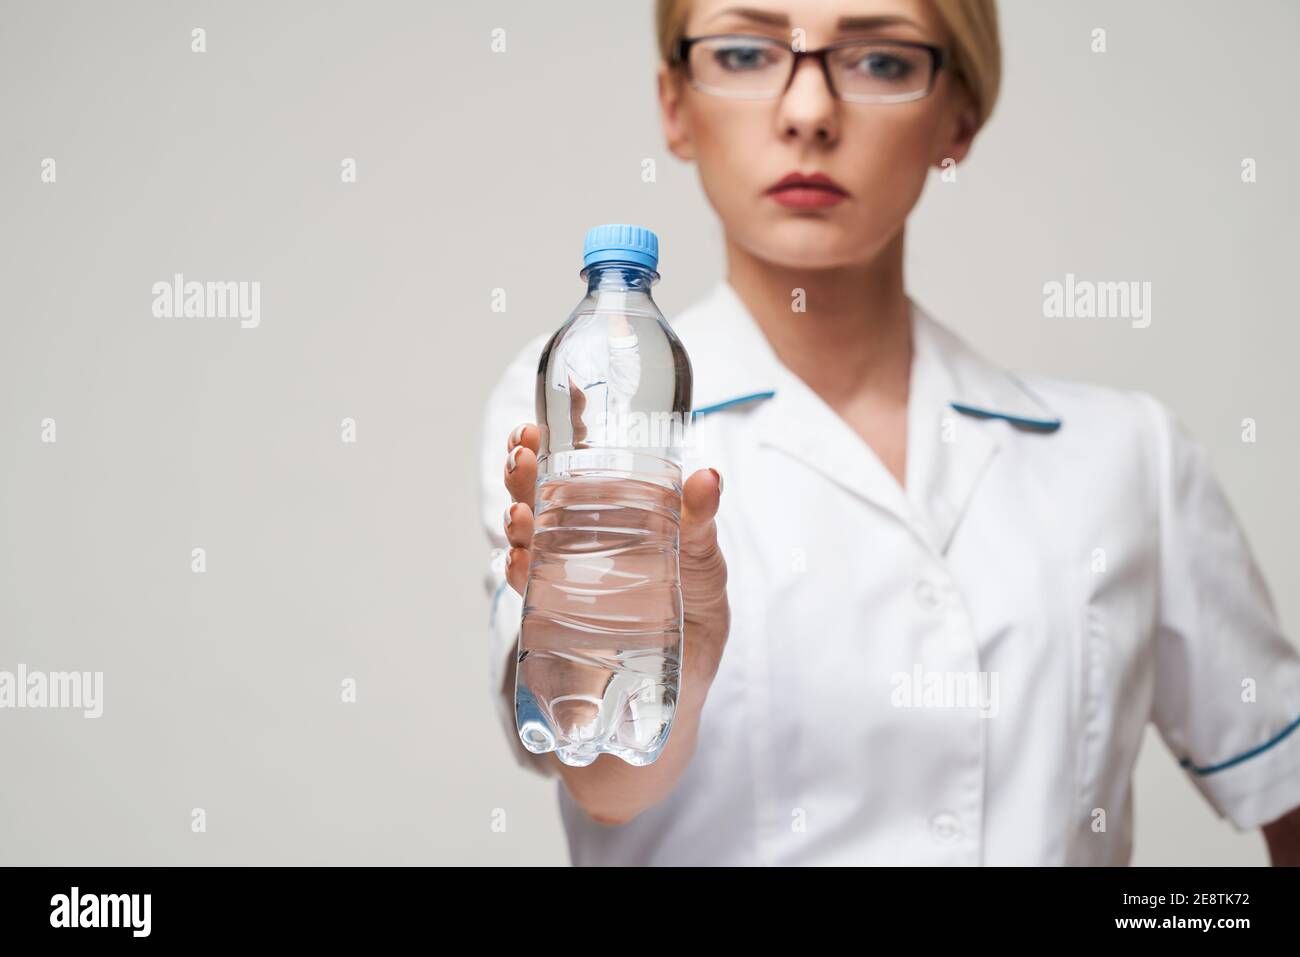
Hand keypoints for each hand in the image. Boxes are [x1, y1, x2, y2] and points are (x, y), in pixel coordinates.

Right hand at [501, 423, 730, 691]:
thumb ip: (700, 519)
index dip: (556, 428)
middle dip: (523, 466)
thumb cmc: (694, 601)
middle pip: (537, 487)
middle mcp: (576, 531)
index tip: (548, 409)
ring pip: (526, 533)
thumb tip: (709, 477)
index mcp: (610, 503)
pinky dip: (521, 573)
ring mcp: (562, 569)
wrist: (687, 671)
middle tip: (523, 453)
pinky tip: (521, 563)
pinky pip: (529, 588)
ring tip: (520, 511)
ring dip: (516, 516)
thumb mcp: (703, 554)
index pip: (573, 455)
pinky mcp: (557, 613)